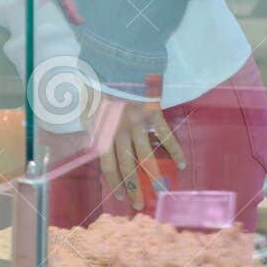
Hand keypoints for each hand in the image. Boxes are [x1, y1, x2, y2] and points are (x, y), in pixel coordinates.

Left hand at [90, 95, 185, 210]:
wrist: (112, 62)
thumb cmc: (97, 86)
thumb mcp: (86, 110)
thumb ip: (92, 129)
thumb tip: (92, 145)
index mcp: (102, 132)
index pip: (108, 164)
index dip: (115, 182)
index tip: (121, 196)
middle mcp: (118, 131)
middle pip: (126, 165)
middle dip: (133, 187)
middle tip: (140, 205)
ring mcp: (136, 122)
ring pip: (146, 155)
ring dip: (154, 175)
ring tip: (160, 191)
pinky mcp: (152, 112)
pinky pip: (165, 135)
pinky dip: (174, 150)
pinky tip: (180, 164)